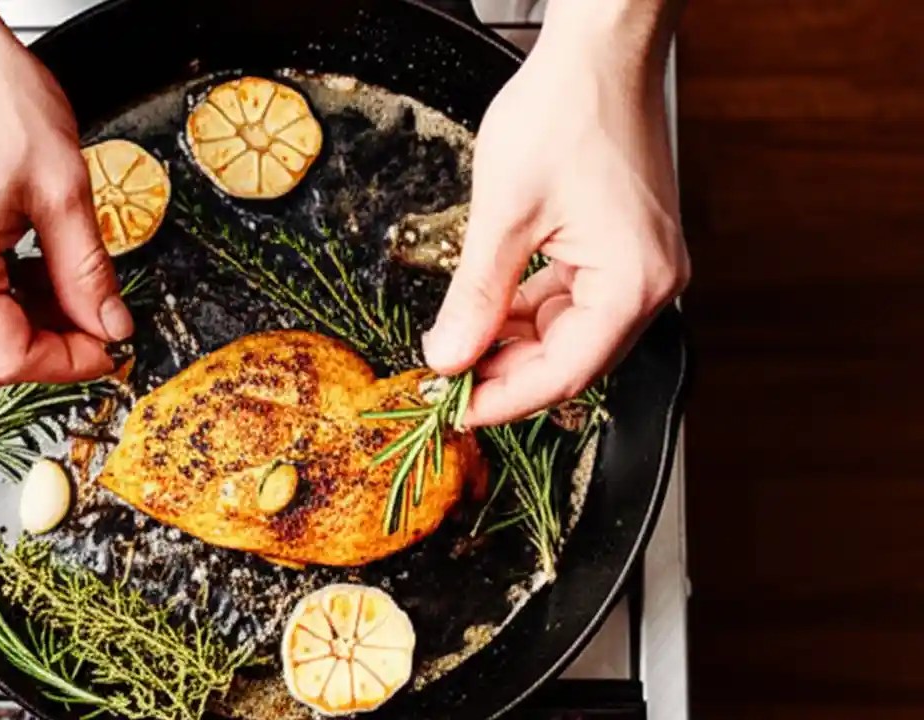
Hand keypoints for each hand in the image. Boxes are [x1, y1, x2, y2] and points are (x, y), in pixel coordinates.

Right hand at [0, 3, 130, 388]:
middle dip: (46, 354)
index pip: (10, 359)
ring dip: (24, 329)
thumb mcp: (63, 188)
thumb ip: (87, 270)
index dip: (70, 363)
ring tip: (71, 289)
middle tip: (96, 325)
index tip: (112, 347)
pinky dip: (0, 304)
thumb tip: (110, 323)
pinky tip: (36, 270)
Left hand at [423, 8, 689, 426]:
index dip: (503, 399)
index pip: (563, 373)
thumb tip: (447, 356)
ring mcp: (644, 264)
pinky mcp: (627, 245)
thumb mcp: (503, 214)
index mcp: (634, 283)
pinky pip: (576, 297)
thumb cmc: (565, 112)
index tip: (454, 410)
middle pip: (572, 359)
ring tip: (459, 346)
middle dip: (506, 372)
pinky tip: (492, 310)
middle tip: (447, 380)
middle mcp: (652, 283)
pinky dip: (532, 308)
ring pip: (571, 331)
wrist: (600, 51)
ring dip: (515, 341)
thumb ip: (475, 295)